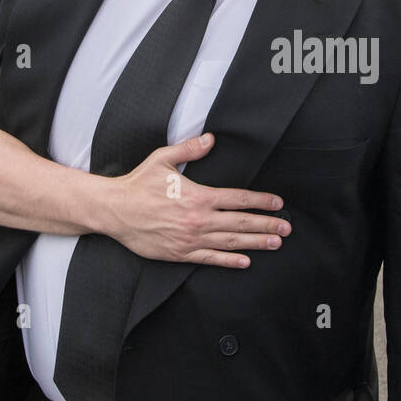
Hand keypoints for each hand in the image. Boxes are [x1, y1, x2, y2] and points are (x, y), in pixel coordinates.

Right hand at [102, 133, 289, 268]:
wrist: (114, 210)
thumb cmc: (138, 183)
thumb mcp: (162, 159)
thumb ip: (190, 149)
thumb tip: (211, 139)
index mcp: (199, 196)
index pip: (238, 199)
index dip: (261, 201)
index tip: (277, 203)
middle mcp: (199, 220)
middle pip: (240, 223)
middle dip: (267, 225)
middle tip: (286, 228)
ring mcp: (190, 239)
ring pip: (230, 243)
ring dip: (255, 243)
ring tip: (275, 243)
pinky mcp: (180, 253)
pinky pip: (209, 259)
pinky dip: (229, 261)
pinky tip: (245, 262)